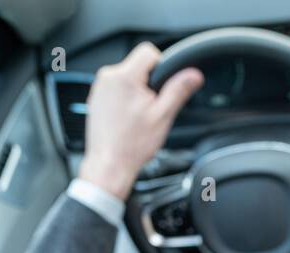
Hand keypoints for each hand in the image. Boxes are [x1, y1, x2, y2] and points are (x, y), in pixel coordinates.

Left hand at [78, 42, 203, 200]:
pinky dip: (126, 100)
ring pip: (128, 78)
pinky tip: (128, 120)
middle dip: (149, 84)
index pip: (148, 51)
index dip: (161, 66)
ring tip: (138, 117)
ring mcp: (99, 87)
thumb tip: (193, 74)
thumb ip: (178, 90)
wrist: (109, 163)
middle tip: (151, 109)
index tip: (163, 87)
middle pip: (138, 66)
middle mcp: (108, 77)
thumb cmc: (133, 144)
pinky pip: (117, 89)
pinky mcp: (96, 97)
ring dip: (137, 93)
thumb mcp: (163, 116)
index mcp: (125, 77)